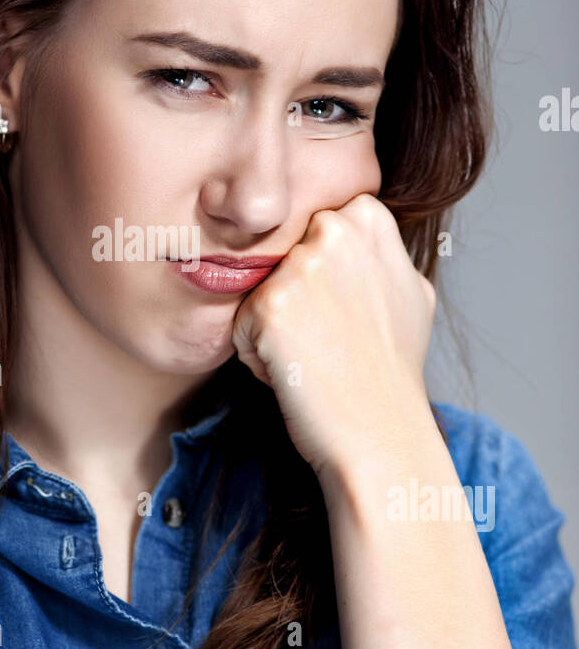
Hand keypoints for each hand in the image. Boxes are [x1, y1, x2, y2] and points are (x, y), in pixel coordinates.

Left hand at [231, 194, 436, 479]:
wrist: (380, 432)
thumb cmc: (392, 368)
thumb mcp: (407, 286)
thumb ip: (374, 247)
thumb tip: (351, 222)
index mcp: (367, 216)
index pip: (309, 227)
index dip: (323, 273)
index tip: (350, 309)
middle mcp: (334, 231)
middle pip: (278, 257)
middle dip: (293, 295)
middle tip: (332, 337)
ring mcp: (300, 266)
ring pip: (256, 291)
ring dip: (274, 327)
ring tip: (316, 356)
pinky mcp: (268, 304)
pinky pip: (240, 325)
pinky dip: (257, 356)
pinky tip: (297, 372)